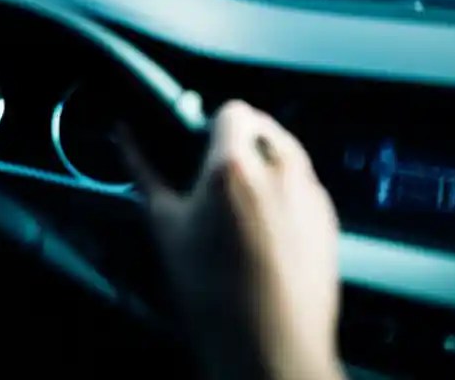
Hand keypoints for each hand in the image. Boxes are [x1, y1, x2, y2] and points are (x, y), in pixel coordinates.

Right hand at [120, 101, 342, 379]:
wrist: (269, 345)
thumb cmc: (213, 292)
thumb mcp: (165, 226)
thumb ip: (143, 172)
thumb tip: (125, 140)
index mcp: (233, 165)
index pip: (232, 109)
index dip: (212, 122)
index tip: (200, 144)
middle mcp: (281, 171)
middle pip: (264, 127)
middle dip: (241, 143)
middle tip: (215, 176)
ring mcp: (311, 195)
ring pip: (288, 156)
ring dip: (265, 166)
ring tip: (239, 207)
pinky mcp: (329, 220)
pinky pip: (305, 187)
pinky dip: (286, 195)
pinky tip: (264, 231)